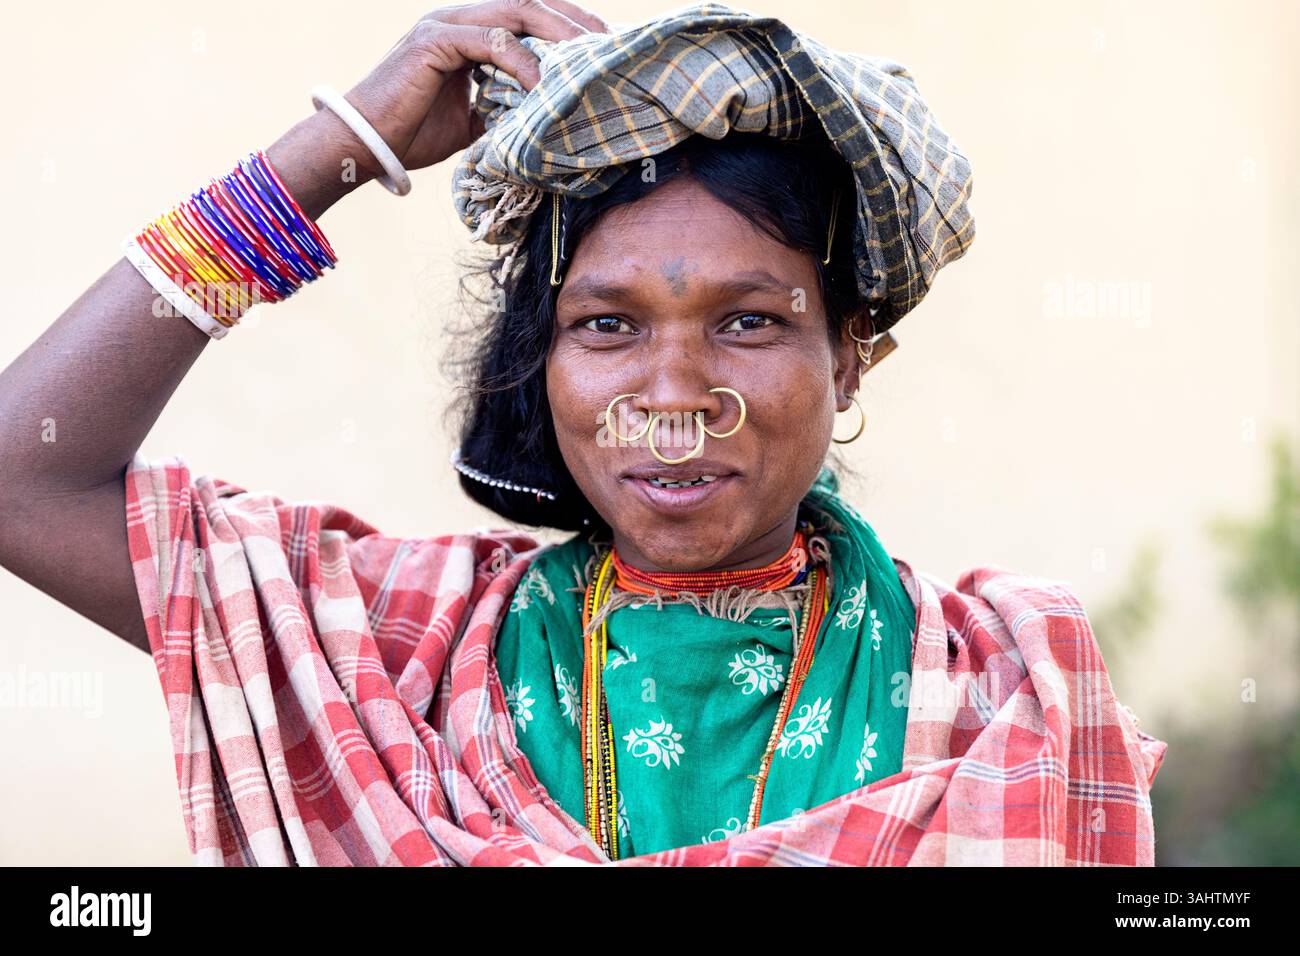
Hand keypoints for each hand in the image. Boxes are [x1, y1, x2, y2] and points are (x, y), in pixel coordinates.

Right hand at [343, 0, 610, 174]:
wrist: (363, 144)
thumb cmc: (411, 133)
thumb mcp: (471, 123)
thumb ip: (502, 112)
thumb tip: (539, 125)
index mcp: (469, 32)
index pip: (527, 16)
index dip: (567, 26)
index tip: (602, 49)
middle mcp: (458, 19)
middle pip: (529, 4)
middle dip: (573, 22)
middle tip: (609, 45)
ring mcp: (445, 25)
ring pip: (514, 14)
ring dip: (556, 35)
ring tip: (586, 61)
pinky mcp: (434, 42)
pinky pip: (490, 42)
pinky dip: (522, 63)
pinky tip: (543, 87)